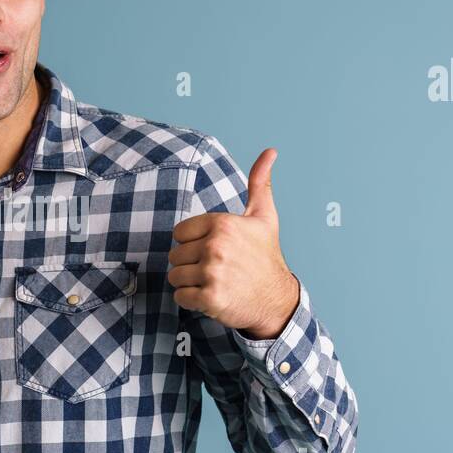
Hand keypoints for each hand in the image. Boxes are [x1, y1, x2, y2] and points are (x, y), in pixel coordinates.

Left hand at [167, 147, 299, 338]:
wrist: (277, 299)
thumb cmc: (266, 256)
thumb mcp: (263, 217)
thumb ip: (259, 183)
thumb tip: (270, 151)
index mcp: (223, 224)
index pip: (179, 233)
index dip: (193, 243)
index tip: (213, 250)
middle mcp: (216, 246)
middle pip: (175, 255)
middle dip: (190, 264)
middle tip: (216, 269)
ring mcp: (212, 273)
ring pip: (175, 276)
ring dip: (189, 283)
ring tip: (213, 282)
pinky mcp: (210, 298)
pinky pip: (180, 296)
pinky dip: (190, 300)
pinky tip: (211, 297)